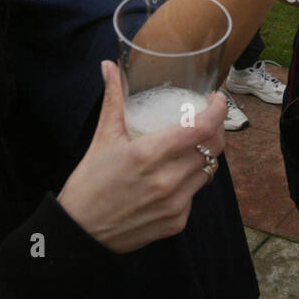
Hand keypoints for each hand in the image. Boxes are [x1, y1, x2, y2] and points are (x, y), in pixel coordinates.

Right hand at [57, 61, 226, 253]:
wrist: (80, 232)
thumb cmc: (89, 183)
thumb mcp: (103, 138)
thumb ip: (113, 99)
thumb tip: (109, 66)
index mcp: (150, 153)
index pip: (203, 128)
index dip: (218, 110)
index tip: (217, 99)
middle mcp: (168, 180)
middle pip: (214, 148)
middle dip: (216, 129)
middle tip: (207, 120)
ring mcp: (175, 203)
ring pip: (208, 171)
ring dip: (203, 156)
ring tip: (189, 147)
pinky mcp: (177, 222)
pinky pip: (195, 194)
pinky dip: (189, 181)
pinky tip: (172, 177)